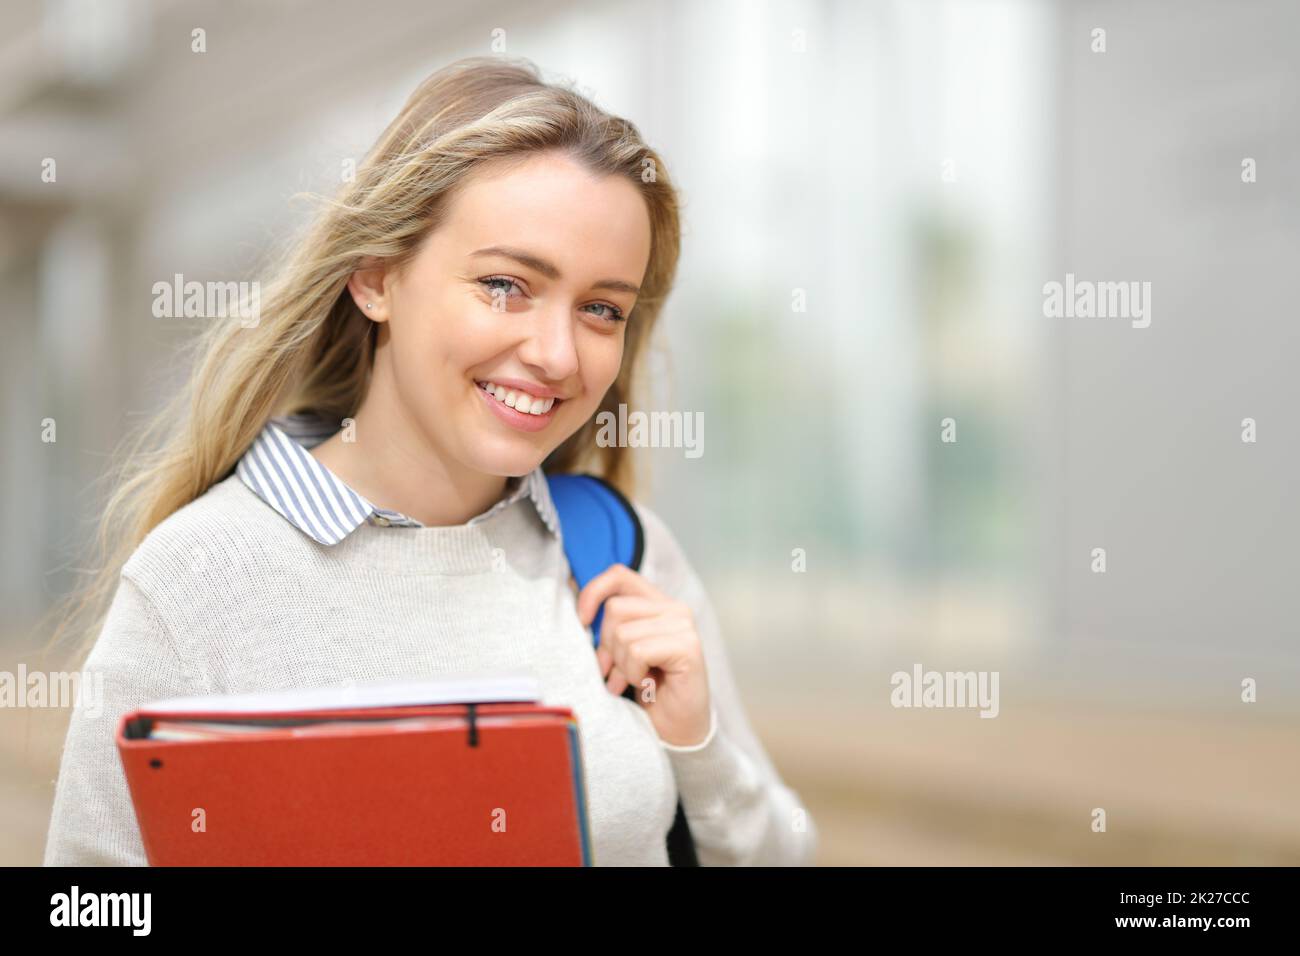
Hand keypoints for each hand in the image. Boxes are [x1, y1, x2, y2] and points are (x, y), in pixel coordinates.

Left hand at [575, 563, 711, 747]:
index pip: (618, 574)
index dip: (593, 592)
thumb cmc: (648, 691)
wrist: (677, 730)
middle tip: (617, 672)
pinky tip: (647, 686)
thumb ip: (610, 628)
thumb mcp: (621, 652)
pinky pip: (638, 651)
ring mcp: (684, 626)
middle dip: (608, 646)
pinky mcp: (688, 647)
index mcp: (658, 603)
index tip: (582, 622)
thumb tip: (578, 613)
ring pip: (624, 633)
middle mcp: (675, 608)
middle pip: (615, 609)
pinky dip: (634, 674)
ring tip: (635, 680)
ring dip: (622, 665)